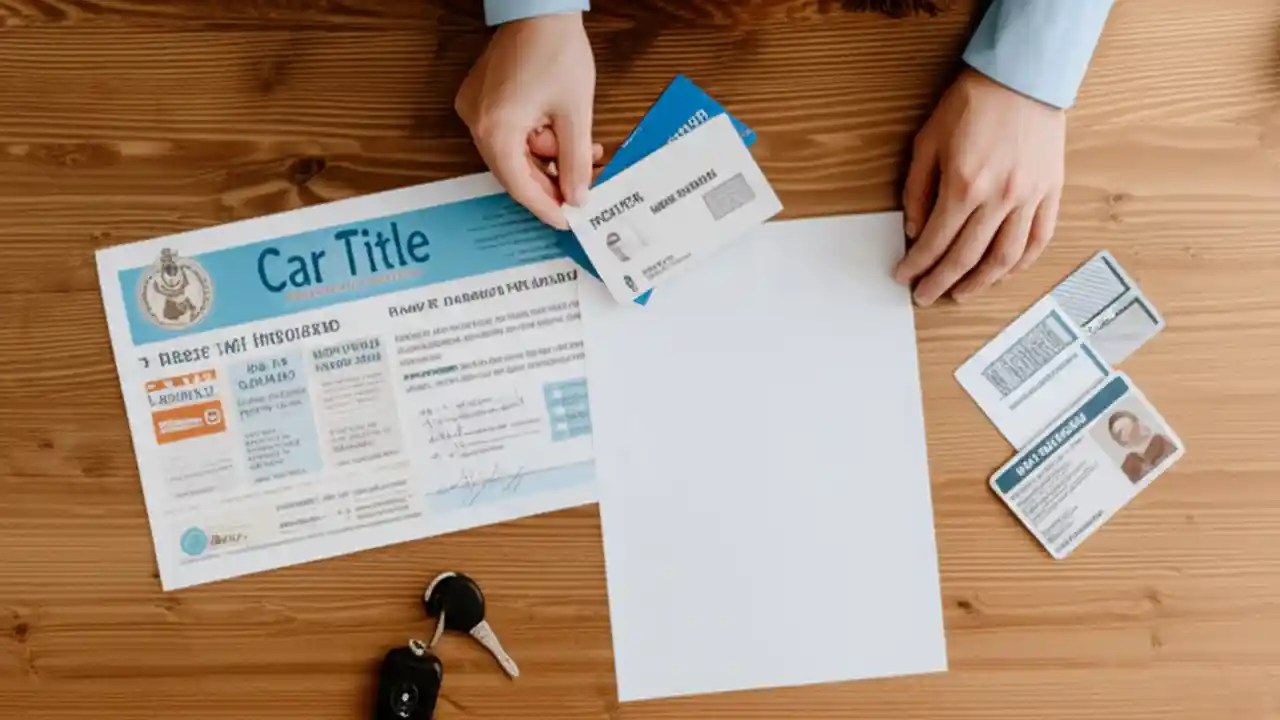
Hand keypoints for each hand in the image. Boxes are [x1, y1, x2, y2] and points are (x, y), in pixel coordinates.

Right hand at [455, 13, 597, 229]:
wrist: (538, 8)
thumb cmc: (556, 50)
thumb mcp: (575, 113)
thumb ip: (576, 161)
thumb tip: (578, 196)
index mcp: (496, 130)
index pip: (520, 186)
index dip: (545, 207)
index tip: (566, 220)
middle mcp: (476, 123)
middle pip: (514, 171)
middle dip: (551, 181)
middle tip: (581, 189)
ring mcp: (474, 110)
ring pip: (513, 153)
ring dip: (547, 158)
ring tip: (583, 152)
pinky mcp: (480, 99)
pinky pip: (506, 133)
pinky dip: (534, 139)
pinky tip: (562, 134)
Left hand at [896, 68, 1064, 304]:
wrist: (1021, 78)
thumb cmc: (970, 105)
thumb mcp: (928, 143)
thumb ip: (917, 191)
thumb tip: (916, 230)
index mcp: (963, 186)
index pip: (935, 241)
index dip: (917, 265)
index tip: (904, 277)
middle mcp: (998, 198)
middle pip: (967, 257)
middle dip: (941, 281)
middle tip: (925, 295)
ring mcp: (1029, 197)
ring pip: (1005, 258)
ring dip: (981, 283)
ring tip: (961, 293)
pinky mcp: (1050, 192)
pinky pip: (1039, 239)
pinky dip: (1021, 264)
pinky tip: (1003, 273)